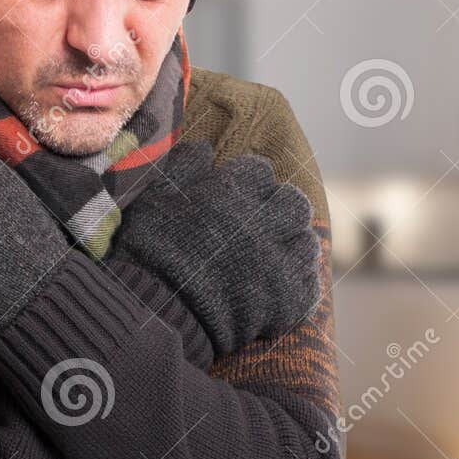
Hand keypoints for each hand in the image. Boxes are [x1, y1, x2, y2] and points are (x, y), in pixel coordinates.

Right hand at [110, 142, 320, 356]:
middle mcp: (263, 222)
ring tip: (273, 257)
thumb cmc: (150, 249)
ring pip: (307, 243)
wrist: (157, 309)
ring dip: (292, 246)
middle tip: (263, 224)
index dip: (248, 182)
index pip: (260, 170)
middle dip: (281, 209)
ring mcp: (278, 263)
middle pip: (294, 203)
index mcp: (234, 192)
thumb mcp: (154, 196)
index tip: (236, 195)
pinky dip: (298, 284)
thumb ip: (183, 166)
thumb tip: (206, 148)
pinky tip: (278, 287)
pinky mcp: (286, 300)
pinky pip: (309, 285)